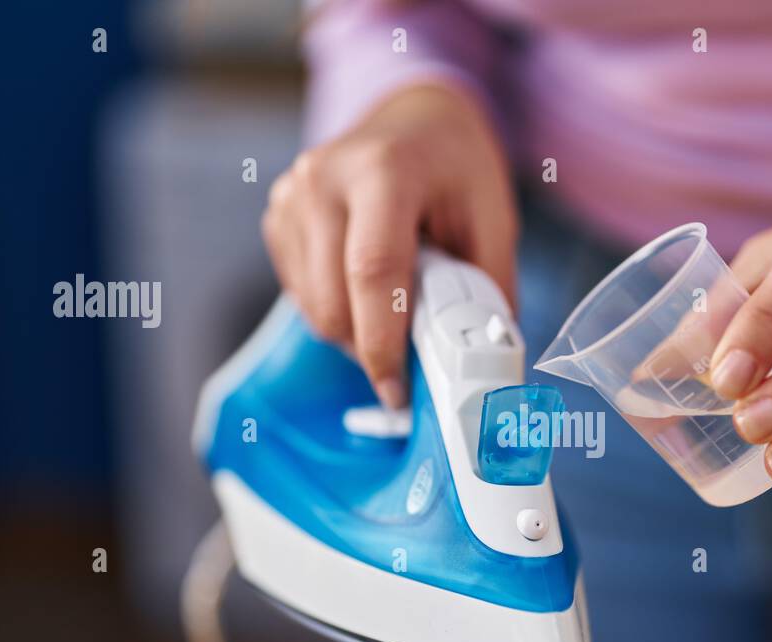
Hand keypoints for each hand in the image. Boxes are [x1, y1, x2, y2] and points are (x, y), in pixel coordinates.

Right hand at [262, 84, 517, 407]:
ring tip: (394, 310)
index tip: (398, 390)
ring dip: (353, 332)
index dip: (383, 342)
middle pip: (333, 301)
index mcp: (383, 170)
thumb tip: (480, 365)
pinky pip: (299, 294)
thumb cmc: (457, 170)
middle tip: (410, 360)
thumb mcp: (493, 218)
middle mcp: (324, 178)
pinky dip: (334, 310)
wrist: (414, 120)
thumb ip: (486, 289)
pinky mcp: (277, 216)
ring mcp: (292, 195)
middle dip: (370, 348)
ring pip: (312, 307)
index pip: (372, 271)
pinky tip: (364, 288)